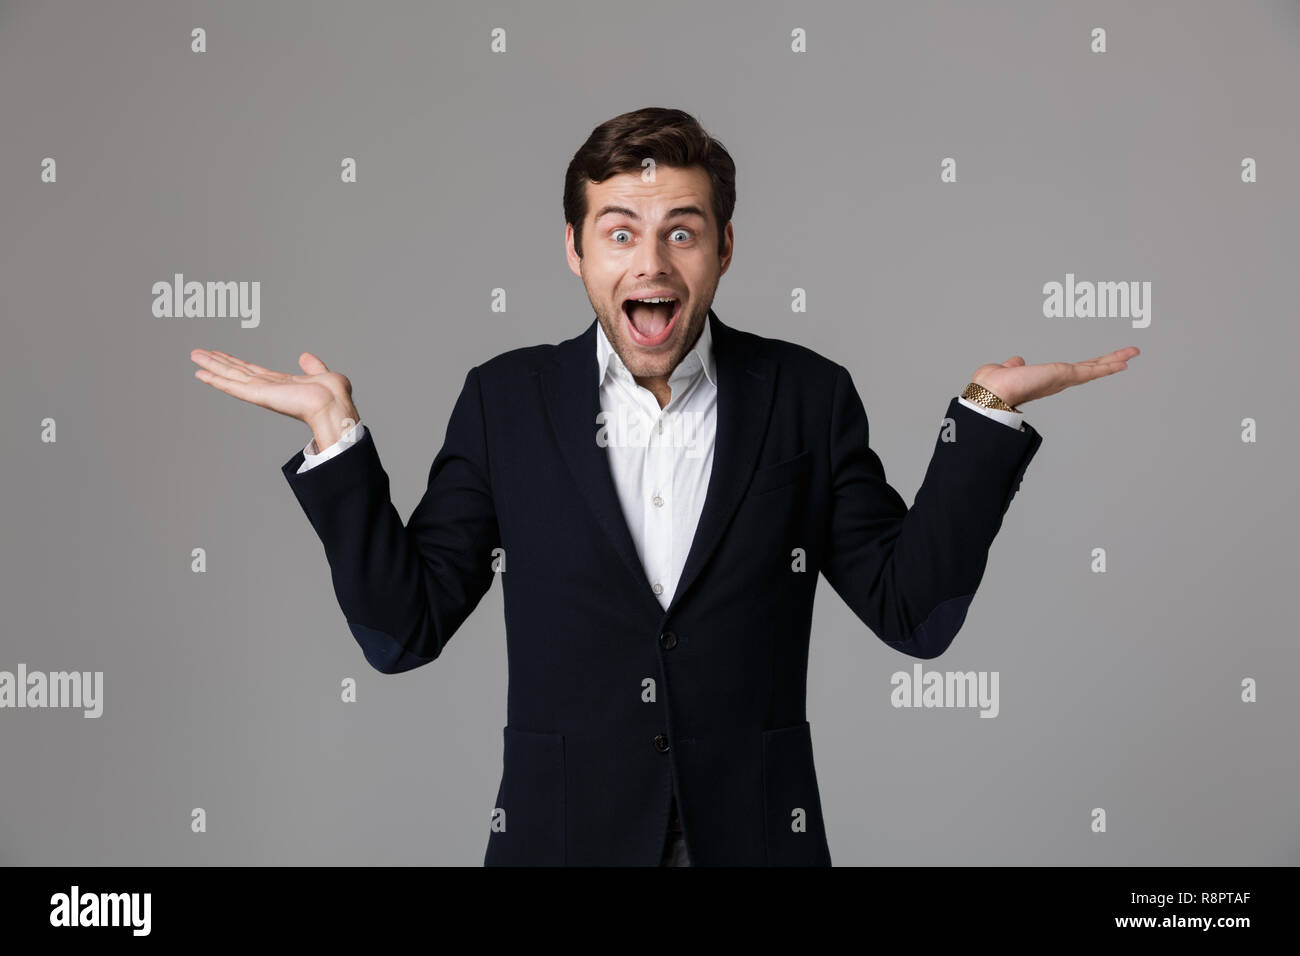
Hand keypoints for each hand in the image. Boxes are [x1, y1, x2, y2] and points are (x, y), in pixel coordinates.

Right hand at [190, 349, 360, 448]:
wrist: (333, 404)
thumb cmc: (333, 395)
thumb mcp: (322, 374)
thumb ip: (312, 366)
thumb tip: (305, 356)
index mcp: (281, 384)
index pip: (252, 371)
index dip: (236, 363)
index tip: (220, 355)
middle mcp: (267, 388)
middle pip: (236, 372)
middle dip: (217, 362)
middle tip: (197, 353)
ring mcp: (261, 392)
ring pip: (230, 376)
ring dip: (211, 366)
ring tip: (194, 357)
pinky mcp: (258, 395)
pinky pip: (233, 386)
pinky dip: (216, 380)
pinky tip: (201, 373)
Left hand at [970, 346, 1139, 409]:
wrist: (991, 394)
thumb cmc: (993, 385)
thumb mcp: (1006, 370)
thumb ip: (1015, 365)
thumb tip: (1016, 362)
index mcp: (1045, 379)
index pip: (1072, 371)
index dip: (1088, 367)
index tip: (1101, 362)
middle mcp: (1057, 381)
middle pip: (1089, 370)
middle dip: (1109, 362)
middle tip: (1129, 355)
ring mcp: (1063, 380)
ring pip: (1094, 369)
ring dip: (1114, 361)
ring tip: (1133, 352)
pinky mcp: (1065, 375)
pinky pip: (1091, 370)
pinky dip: (1109, 366)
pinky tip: (1124, 362)